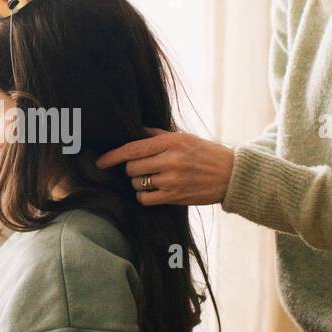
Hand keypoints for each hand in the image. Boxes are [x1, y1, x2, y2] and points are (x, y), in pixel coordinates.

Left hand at [95, 127, 234, 206]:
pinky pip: (145, 199)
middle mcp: (171, 160)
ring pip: (137, 183)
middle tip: (143, 168)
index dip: (113, 157)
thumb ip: (157, 136)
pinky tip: (154, 191)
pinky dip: (144, 196)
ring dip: (139, 183)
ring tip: (153, 178)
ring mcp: (173, 180)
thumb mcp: (184, 137)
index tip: (100, 162)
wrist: (232, 175)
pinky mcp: (175, 197)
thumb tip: (133, 132)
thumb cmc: (206, 154)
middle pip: (132, 167)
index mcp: (171, 142)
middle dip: (132, 169)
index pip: (132, 149)